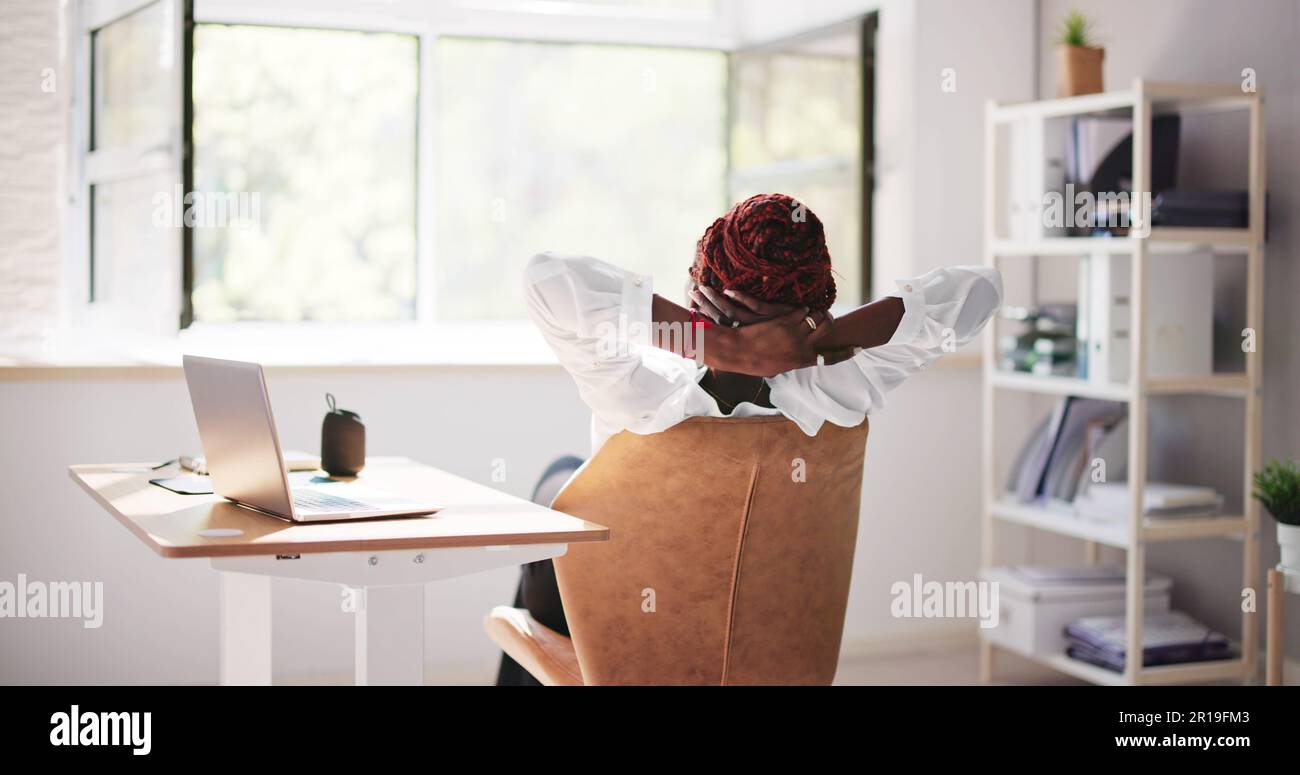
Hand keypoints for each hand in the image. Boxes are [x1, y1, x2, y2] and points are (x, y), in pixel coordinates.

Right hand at [689, 285, 799, 327]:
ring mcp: (760, 323)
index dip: (702, 318)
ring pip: (731, 312)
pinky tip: (727, 290)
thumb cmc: (789, 336)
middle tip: (690, 294)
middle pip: (719, 318)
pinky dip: (739, 298)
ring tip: (702, 289)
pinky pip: (752, 305)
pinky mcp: (772, 314)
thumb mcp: (767, 338)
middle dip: (703, 306)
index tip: (689, 308)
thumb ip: (751, 332)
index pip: (718, 328)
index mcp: (746, 336)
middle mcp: (749, 331)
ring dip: (715, 300)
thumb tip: (732, 325)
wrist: (812, 337)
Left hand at [712, 307, 854, 376]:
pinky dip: (801, 310)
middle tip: (829, 317)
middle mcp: (802, 347)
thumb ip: (791, 361)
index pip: (830, 358)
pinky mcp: (784, 320)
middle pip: (827, 330)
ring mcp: (794, 332)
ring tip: (815, 311)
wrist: (738, 352)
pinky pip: (800, 311)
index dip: (846, 353)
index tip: (858, 348)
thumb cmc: (754, 363)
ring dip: (816, 313)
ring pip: (816, 318)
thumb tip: (797, 361)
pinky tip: (799, 309)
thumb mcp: (778, 367)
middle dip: (830, 322)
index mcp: (802, 361)